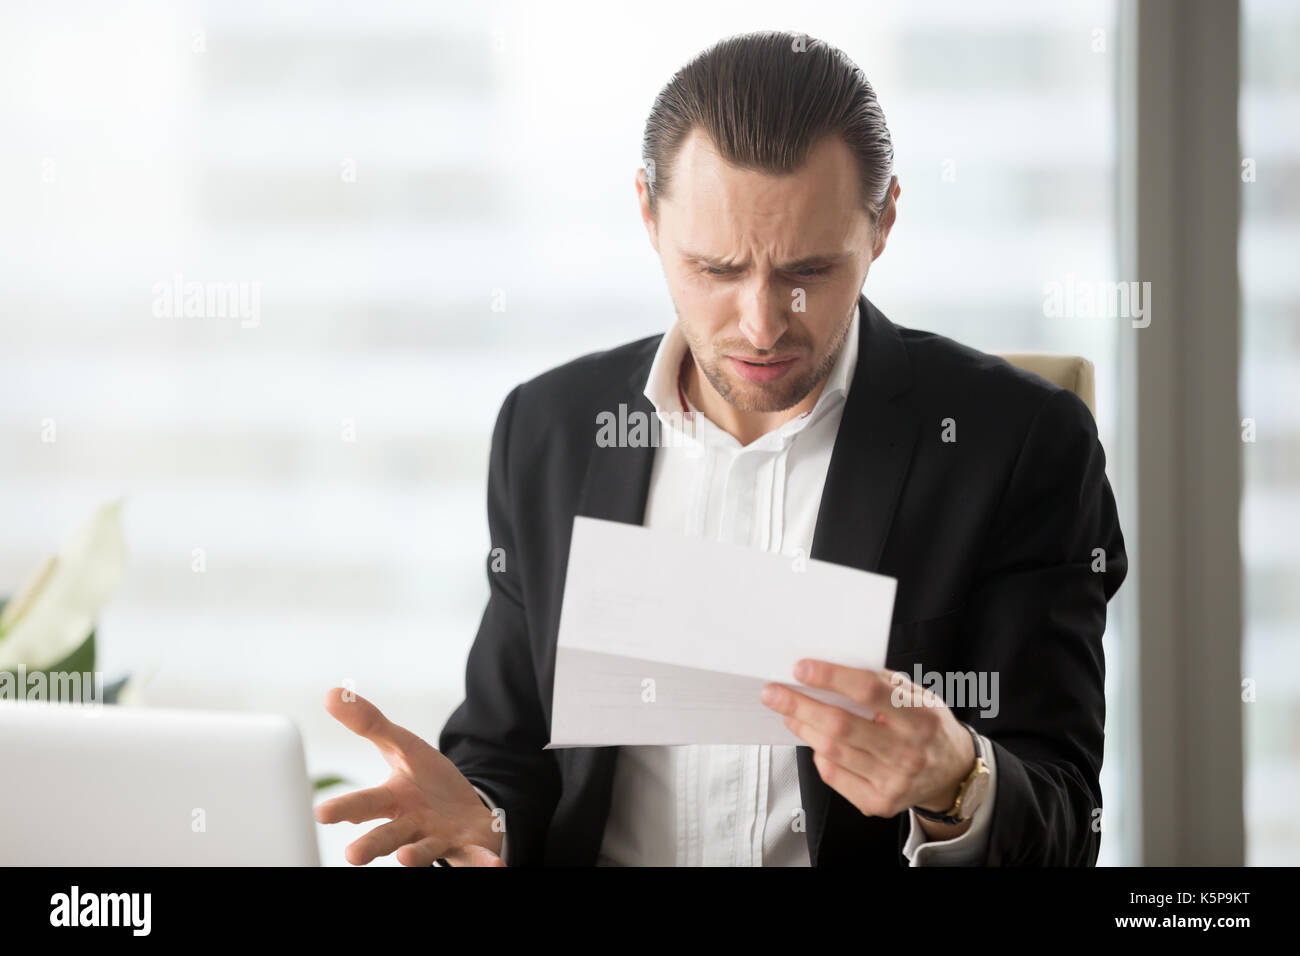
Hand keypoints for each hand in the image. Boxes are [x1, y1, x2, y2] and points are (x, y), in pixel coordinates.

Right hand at [315, 687, 504, 865]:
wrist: (463, 809)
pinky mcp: (467, 848)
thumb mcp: (402, 747)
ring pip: (425, 851)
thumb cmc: (425, 782)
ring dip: (416, 857)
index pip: (363, 803)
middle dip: (370, 845)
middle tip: (352, 855)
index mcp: (391, 800)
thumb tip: (334, 694)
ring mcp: (437, 839)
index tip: (323, 812)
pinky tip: (494, 866)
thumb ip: (370, 724)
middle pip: (387, 835)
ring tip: (405, 860)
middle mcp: (410, 826)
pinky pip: (474, 858)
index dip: (344, 808)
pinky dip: (482, 863)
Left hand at [759, 660, 974, 830]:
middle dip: (800, 705)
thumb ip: (881, 684)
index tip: (801, 668)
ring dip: (803, 728)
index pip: (869, 691)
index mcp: (920, 717)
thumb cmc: (928, 726)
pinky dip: (819, 756)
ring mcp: (894, 781)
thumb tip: (830, 671)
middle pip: (841, 725)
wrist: (953, 773)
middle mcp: (909, 751)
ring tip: (789, 712)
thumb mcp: (919, 696)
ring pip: (833, 751)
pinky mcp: (880, 802)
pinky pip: (835, 776)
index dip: (831, 677)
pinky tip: (815, 741)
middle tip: (773, 693)